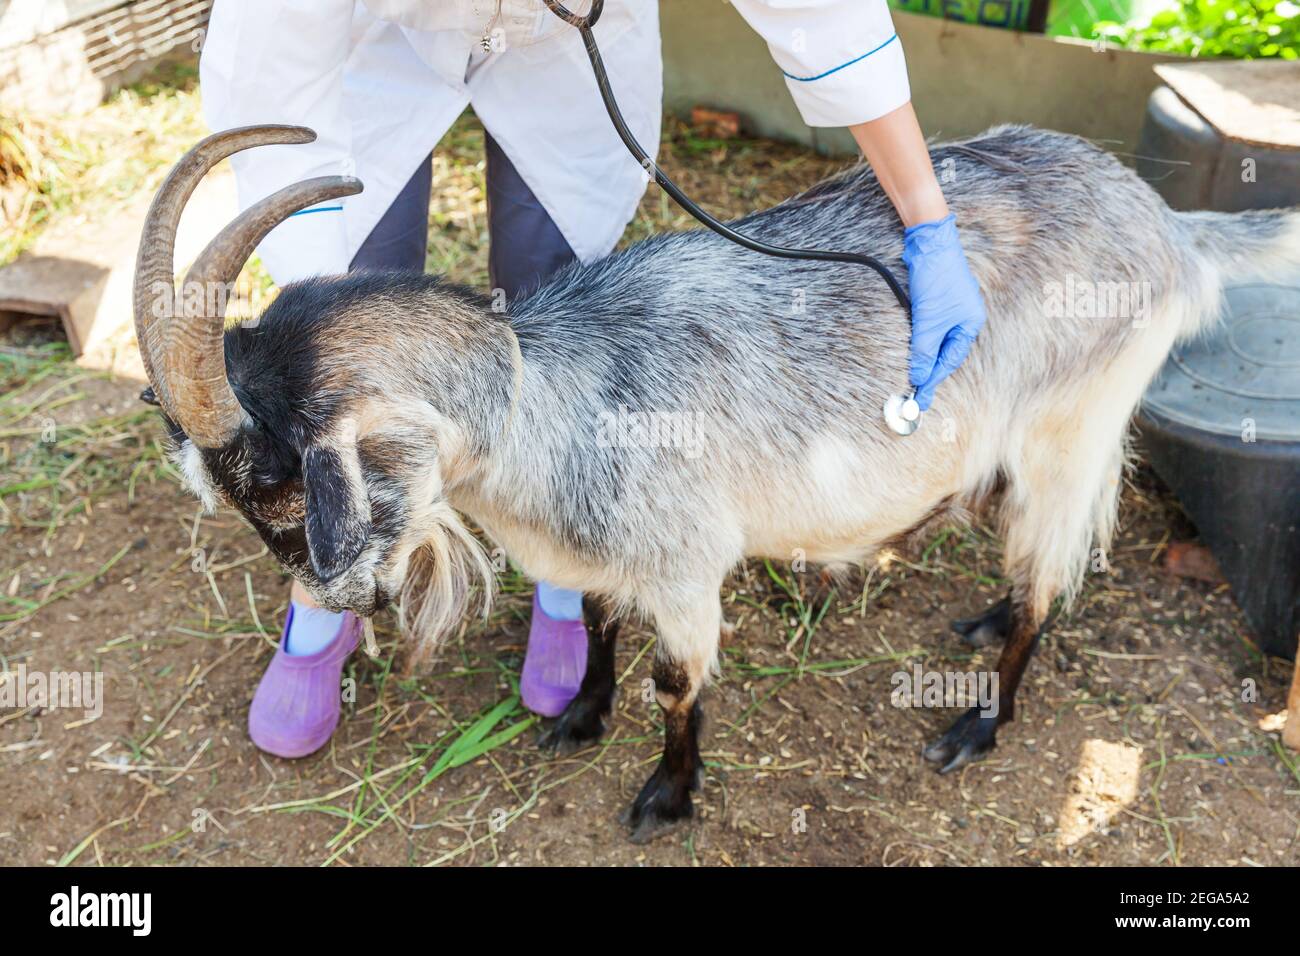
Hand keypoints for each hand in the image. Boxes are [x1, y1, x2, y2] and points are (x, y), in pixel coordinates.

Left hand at [902, 213, 985, 410]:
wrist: (928, 242)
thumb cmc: (936, 277)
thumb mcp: (929, 319)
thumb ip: (924, 349)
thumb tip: (919, 376)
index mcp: (970, 324)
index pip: (950, 360)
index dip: (934, 380)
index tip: (920, 399)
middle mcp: (962, 319)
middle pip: (944, 353)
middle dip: (929, 373)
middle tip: (914, 396)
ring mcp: (949, 310)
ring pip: (935, 342)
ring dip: (923, 358)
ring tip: (912, 379)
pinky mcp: (934, 302)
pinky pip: (928, 329)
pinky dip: (920, 342)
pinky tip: (913, 353)